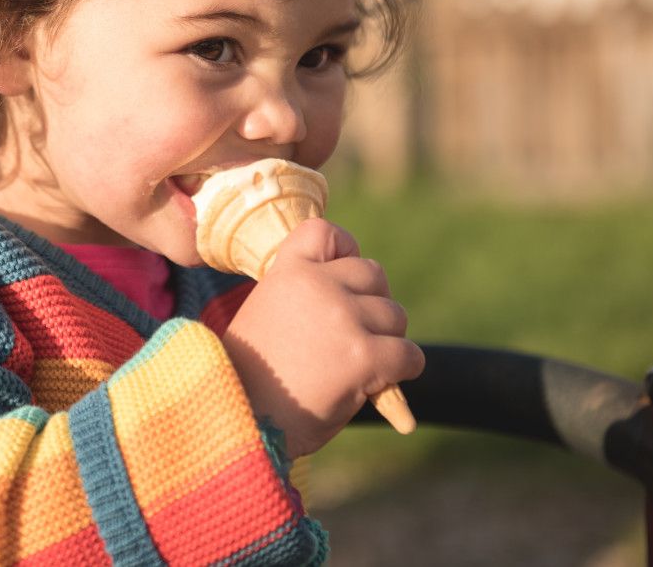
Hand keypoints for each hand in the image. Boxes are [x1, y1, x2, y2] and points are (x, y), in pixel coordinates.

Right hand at [222, 217, 423, 459]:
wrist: (242, 420)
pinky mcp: (365, 355)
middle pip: (373, 274)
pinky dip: (403, 369)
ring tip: (359, 364)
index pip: (327, 233)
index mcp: (287, 271)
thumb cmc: (251, 378)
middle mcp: (318, 285)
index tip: (343, 274)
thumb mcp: (265, 314)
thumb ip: (305, 295)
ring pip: (395, 316)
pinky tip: (381, 383)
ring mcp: (344, 318)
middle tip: (355, 335)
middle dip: (371, 303)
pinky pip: (410, 354)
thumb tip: (360, 294)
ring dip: (387, 339)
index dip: (344, 249)